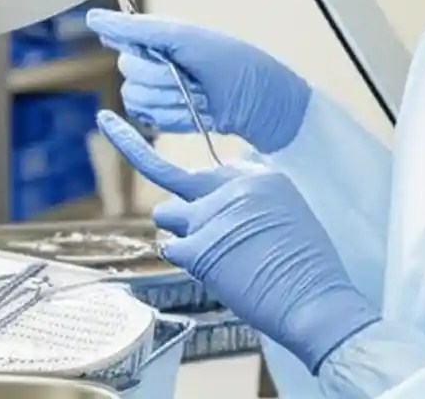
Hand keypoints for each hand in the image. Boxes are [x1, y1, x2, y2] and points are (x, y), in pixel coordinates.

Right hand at [85, 9, 310, 152]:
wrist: (268, 109)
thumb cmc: (237, 66)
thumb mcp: (188, 39)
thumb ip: (140, 28)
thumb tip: (93, 18)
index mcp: (164, 35)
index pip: (125, 36)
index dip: (141, 46)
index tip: (168, 54)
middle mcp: (159, 61)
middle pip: (128, 69)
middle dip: (160, 76)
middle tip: (192, 77)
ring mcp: (161, 91)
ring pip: (134, 97)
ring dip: (168, 99)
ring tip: (199, 97)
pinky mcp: (165, 118)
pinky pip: (146, 118)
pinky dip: (171, 118)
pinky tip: (195, 114)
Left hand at [97, 110, 377, 373]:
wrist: (316, 303)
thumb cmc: (305, 269)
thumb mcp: (288, 214)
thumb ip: (250, 196)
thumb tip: (217, 183)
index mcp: (260, 176)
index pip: (210, 166)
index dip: (188, 174)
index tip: (112, 122)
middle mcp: (233, 186)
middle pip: (177, 182)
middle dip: (154, 173)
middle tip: (108, 123)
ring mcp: (213, 215)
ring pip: (169, 214)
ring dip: (184, 235)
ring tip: (224, 258)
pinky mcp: (199, 246)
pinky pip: (172, 249)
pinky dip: (189, 264)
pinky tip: (223, 274)